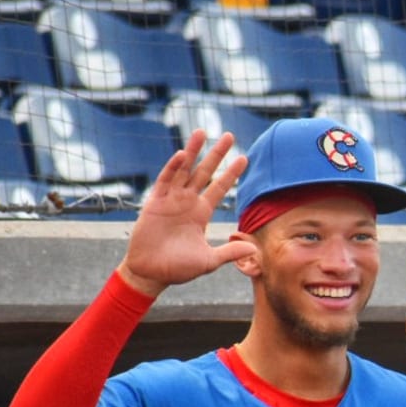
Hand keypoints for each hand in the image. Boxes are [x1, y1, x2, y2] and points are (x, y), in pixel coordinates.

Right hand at [120, 129, 256, 296]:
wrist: (150, 273)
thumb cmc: (178, 268)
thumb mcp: (209, 260)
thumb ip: (230, 252)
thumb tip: (255, 248)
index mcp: (201, 213)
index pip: (220, 188)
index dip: (231, 173)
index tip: (244, 158)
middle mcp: (187, 202)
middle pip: (204, 172)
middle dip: (216, 154)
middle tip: (229, 136)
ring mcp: (171, 200)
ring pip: (184, 170)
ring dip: (193, 151)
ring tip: (203, 132)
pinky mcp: (155, 202)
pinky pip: (165, 181)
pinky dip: (173, 167)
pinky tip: (183, 155)